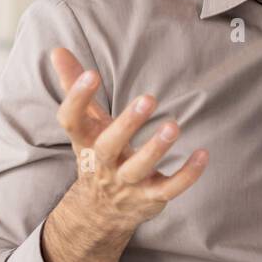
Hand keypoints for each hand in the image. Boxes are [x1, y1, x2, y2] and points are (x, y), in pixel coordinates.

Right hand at [41, 48, 207, 261]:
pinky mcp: (151, 197)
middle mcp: (103, 164)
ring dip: (156, 148)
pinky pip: (170, 188)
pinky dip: (188, 174)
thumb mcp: (86, 124)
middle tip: (149, 98)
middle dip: (128, 123)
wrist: (100, 212)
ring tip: (174, 125)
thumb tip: (57, 50)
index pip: (72, 121)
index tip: (90, 74)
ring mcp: (127, 183)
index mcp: (86, 142)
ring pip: (139, 168)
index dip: (76, 98)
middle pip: (109, 145)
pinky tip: (203, 154)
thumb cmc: (98, 154)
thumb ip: (74, 86)